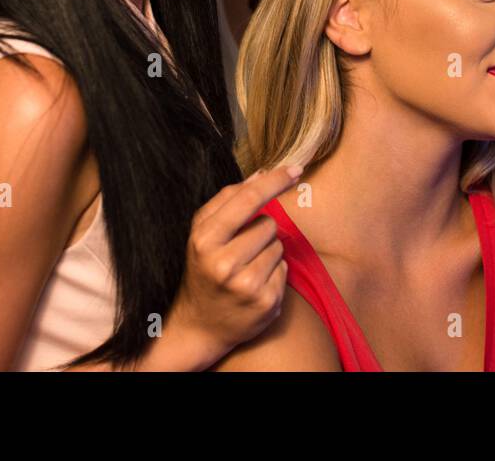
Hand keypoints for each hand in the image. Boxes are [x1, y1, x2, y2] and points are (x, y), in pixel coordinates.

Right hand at [164, 164, 302, 367]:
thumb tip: (262, 173)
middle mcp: (224, 263)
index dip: (275, 181)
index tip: (295, 169)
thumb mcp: (202, 233)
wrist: (198, 325)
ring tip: (246, 268)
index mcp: (205, 240)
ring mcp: (246, 286)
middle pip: (268, 223)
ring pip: (279, 246)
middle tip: (242, 250)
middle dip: (261, 230)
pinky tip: (255, 285)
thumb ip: (227, 200)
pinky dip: (274, 273)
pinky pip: (285, 269)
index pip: (247, 199)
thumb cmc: (203, 269)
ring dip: (269, 252)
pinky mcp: (266, 303)